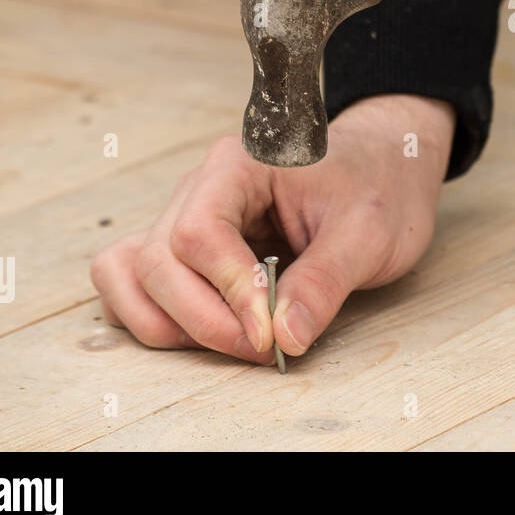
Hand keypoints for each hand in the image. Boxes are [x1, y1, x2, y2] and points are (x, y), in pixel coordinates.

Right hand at [90, 94, 453, 361]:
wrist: (383, 167)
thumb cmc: (377, 186)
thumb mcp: (370, 232)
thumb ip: (325, 281)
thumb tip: (285, 337)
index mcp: (242, 165)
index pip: (199, 232)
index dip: (228, 291)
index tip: (268, 334)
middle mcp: (201, 186)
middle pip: (159, 259)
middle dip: (204, 319)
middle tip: (265, 350)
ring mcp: (186, 215)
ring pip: (131, 273)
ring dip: (169, 323)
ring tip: (236, 343)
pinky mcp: (186, 248)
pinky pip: (133, 279)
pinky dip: (153, 315)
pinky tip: (205, 332)